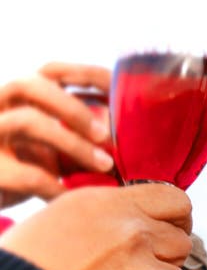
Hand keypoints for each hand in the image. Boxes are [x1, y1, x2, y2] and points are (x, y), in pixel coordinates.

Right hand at [0, 63, 113, 207]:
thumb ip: (79, 137)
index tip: (119, 93)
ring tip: (105, 165)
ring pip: (28, 121)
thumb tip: (125, 137)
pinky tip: (79, 198)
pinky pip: (28, 175)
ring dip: (73, 143)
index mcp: (19, 98)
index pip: (49, 72)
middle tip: (106, 134)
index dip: (84, 75)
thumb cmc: (27, 171)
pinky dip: (60, 187)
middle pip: (30, 85)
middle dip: (73, 107)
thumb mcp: (53, 149)